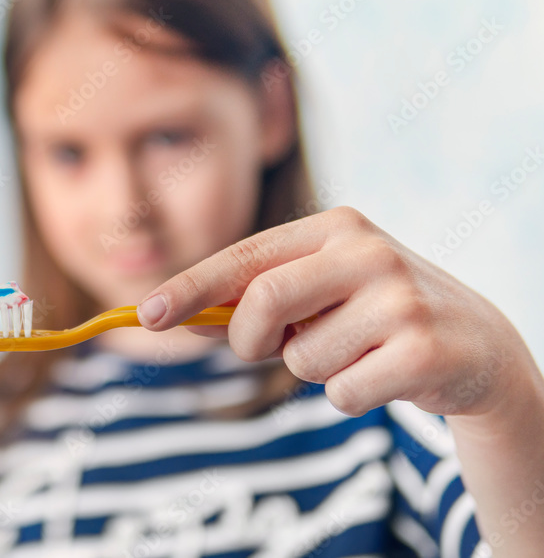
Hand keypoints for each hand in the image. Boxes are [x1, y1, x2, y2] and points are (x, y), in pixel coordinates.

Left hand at [137, 206, 537, 417]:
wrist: (476, 342)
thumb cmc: (376, 312)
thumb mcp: (322, 288)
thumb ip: (260, 295)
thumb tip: (180, 315)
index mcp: (334, 227)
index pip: (244, 258)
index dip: (190, 288)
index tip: (147, 316)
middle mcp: (366, 252)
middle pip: (263, 303)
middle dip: (251, 340)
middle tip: (269, 348)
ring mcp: (398, 298)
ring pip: (302, 359)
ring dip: (315, 369)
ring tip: (356, 352)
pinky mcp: (422, 349)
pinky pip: (341, 393)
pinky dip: (349, 396)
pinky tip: (384, 375)